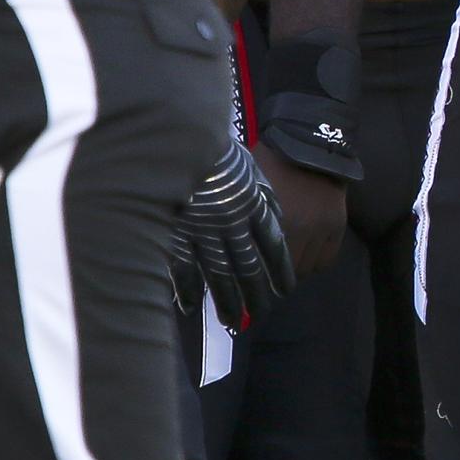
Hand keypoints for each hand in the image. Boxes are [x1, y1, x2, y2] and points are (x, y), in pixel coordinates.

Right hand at [172, 137, 292, 328]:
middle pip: (249, 267)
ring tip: (235, 321)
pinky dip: (188, 290)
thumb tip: (275, 222)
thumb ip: (264, 197)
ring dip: (229, 301)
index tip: (285, 290)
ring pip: (220, 274)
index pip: (274, 246)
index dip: (281, 271)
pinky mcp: (174, 232)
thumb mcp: (251, 169)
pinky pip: (183, 269)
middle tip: (261, 315)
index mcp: (254, 204)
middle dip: (257, 294)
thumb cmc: (215, 151)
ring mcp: (202, 229)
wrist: (178, 137)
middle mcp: (232, 222)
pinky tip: (192, 307)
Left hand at [250, 141, 346, 276]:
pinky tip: (305, 255)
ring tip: (285, 264)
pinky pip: (326, 261)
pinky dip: (315, 263)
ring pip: (306, 270)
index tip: (246, 285)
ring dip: (294, 271)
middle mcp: (298, 229)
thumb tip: (226, 249)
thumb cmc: (268, 164)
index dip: (252, 280)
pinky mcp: (338, 226)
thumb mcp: (247, 191)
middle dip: (273, 277)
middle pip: (284, 274)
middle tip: (265, 274)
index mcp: (271, 221)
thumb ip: (240, 220)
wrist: (310, 142)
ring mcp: (321, 229)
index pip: (260, 267)